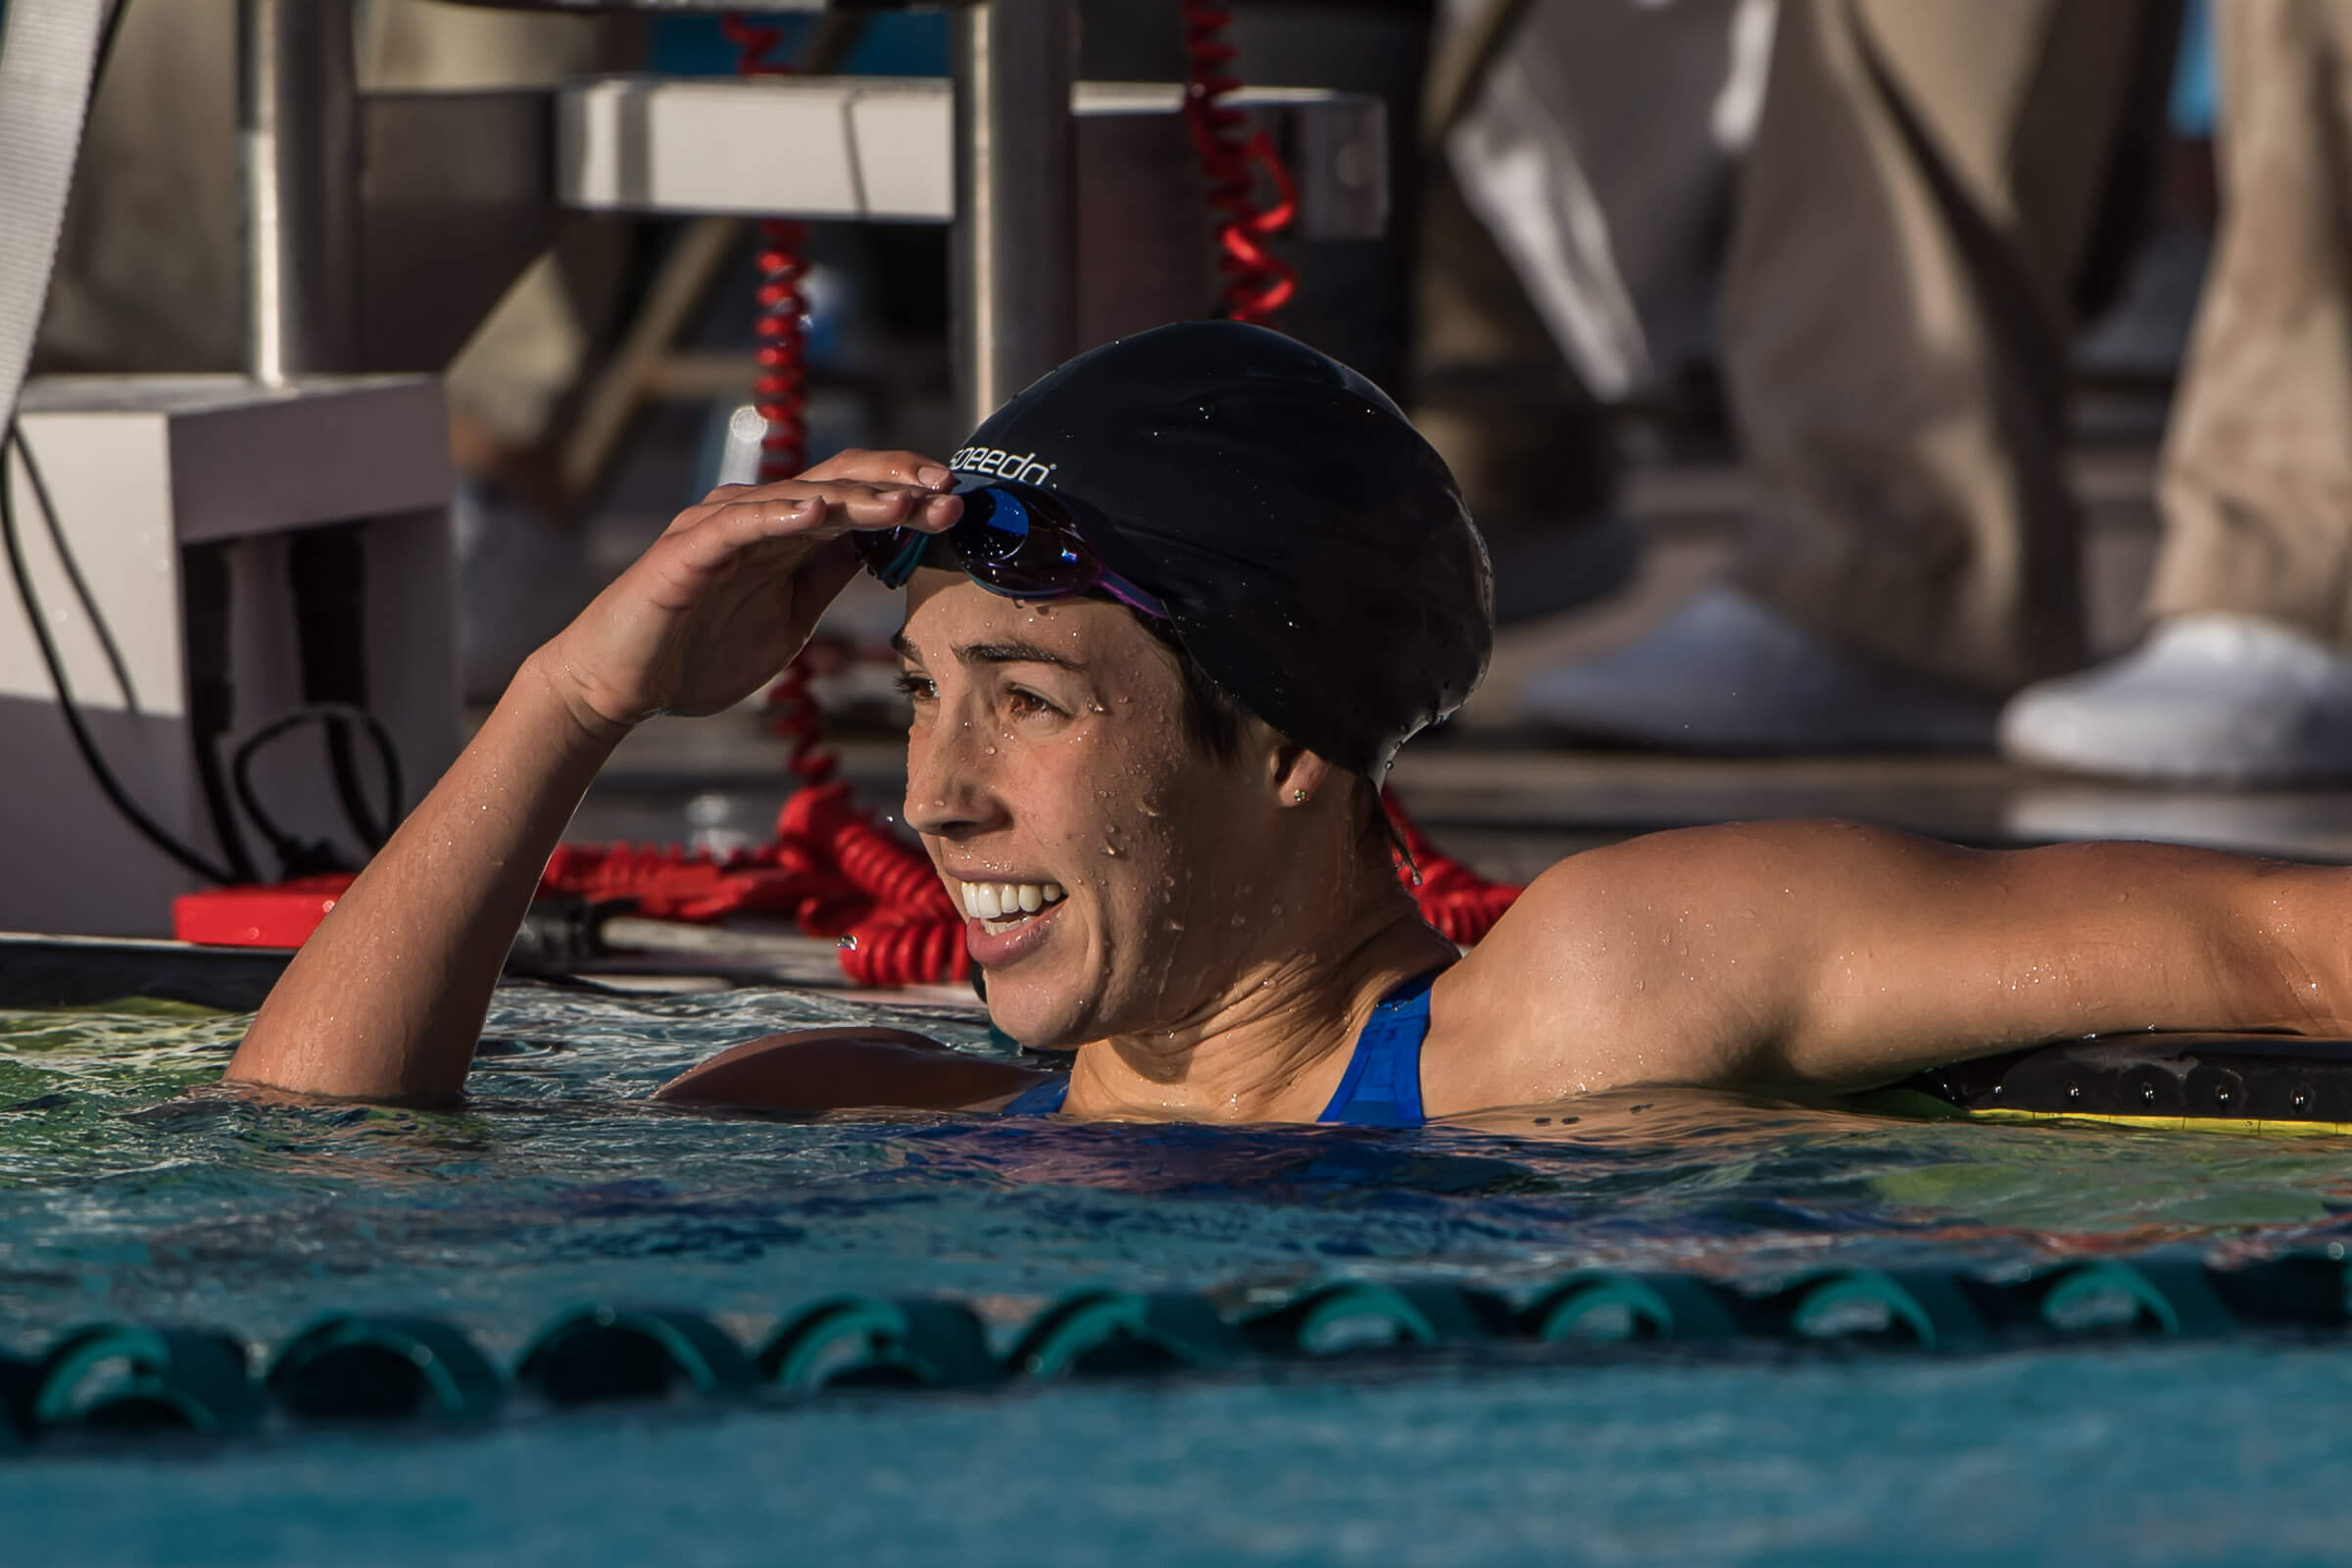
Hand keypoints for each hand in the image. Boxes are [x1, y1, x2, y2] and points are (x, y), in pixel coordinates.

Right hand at [532, 449, 961, 735]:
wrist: (620, 688)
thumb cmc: (699, 653)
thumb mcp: (790, 619)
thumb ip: (827, 577)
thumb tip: (881, 548)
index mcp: (784, 533)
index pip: (856, 495)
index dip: (907, 494)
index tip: (956, 504)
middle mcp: (755, 517)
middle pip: (836, 481)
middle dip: (898, 483)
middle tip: (949, 490)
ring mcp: (719, 528)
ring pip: (797, 497)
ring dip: (856, 498)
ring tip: (905, 500)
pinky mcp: (686, 552)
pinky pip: (738, 525)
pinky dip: (778, 514)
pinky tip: (819, 512)